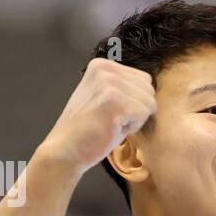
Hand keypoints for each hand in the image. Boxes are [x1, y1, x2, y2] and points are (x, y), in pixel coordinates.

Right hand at [39, 58, 157, 175]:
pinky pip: (144, 114)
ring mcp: (110, 85)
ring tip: (111, 123)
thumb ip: (122, 85)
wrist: (65, 149)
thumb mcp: (101, 95)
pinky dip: (133, 127)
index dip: (133, 101)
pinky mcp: (116, 103)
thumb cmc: (87, 128)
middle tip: (111, 119)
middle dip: (136, 109)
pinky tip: (112, 129)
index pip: (143, 80)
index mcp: (102, 65)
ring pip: (149, 103)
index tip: (110, 110)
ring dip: (135, 119)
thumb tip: (150, 86)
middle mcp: (106, 69)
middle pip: (148, 90)